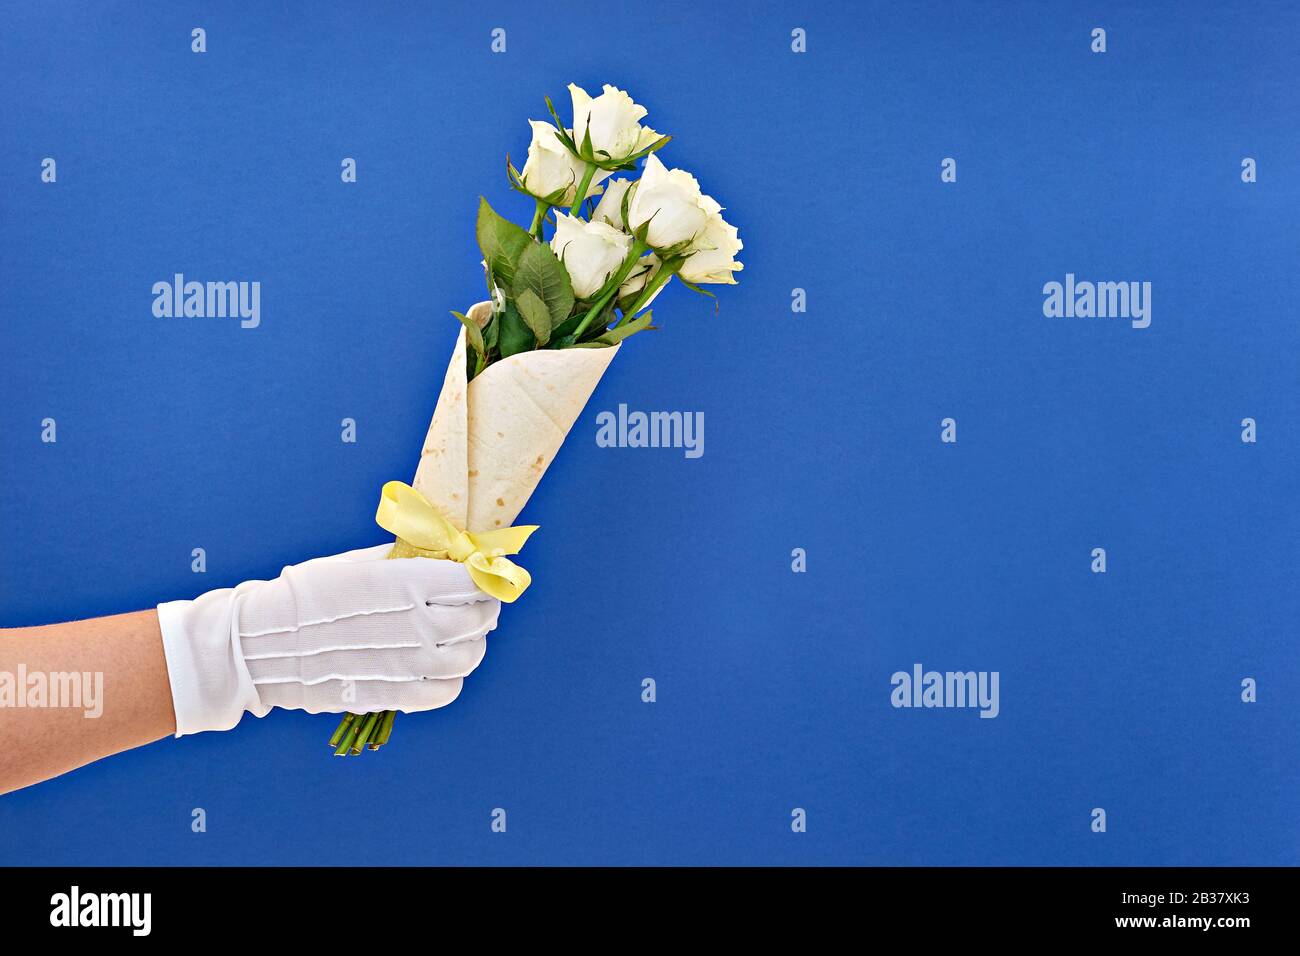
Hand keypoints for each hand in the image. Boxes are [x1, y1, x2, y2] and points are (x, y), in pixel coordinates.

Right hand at [157, 544, 499, 735]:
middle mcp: (407, 623)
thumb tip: (447, 555)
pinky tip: (444, 667)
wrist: (259, 644)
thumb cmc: (306, 594)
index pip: (468, 580)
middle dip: (487, 608)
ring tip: (467, 635)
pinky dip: (453, 679)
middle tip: (483, 603)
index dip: (486, 576)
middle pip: (477, 618)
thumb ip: (404, 561)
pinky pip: (445, 692)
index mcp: (398, 583)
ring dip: (476, 643)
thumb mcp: (353, 564)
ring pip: (468, 657)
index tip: (487, 573)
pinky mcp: (390, 695)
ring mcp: (402, 663)